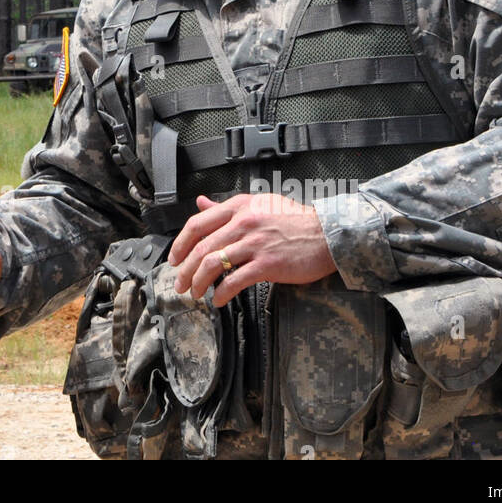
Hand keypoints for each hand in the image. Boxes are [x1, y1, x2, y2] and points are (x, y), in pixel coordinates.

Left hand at [168, 194, 336, 306]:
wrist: (327, 234)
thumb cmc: (294, 220)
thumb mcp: (258, 204)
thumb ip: (226, 206)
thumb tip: (201, 202)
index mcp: (238, 207)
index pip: (198, 223)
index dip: (180, 244)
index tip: (174, 259)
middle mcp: (243, 223)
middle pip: (202, 247)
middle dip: (185, 270)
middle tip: (179, 284)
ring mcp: (255, 243)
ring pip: (214, 264)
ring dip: (199, 282)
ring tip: (195, 294)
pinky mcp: (267, 264)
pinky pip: (235, 281)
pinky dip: (222, 293)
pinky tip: (219, 300)